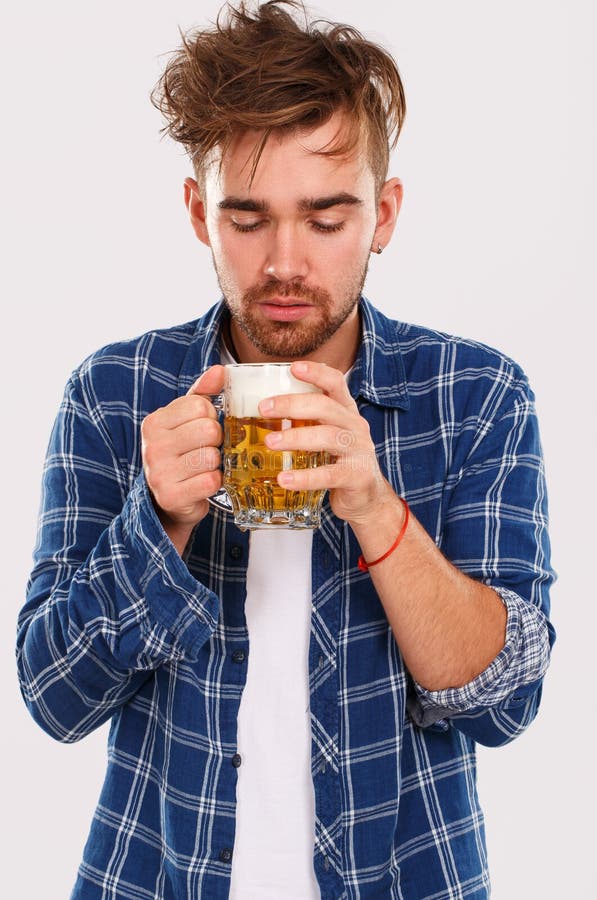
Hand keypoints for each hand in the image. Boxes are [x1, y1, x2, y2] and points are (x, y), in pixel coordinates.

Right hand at [141, 365, 224, 550]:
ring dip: (216, 464)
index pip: (200, 406)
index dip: (210, 417)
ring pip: (212, 456)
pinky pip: (211, 481)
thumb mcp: (186, 420)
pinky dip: (214, 483)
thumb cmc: (180, 454)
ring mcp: (160, 473)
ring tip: (203, 468)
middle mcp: (152, 446)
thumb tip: (221, 370)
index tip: (202, 429)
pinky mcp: (172, 496)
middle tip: (206, 450)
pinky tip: (203, 484)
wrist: (168, 500)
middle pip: (209, 430)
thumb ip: (203, 393)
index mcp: (155, 422)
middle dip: (216, 441)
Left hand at [260, 361, 393, 524]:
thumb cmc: (339, 461)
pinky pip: (329, 474)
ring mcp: (359, 451)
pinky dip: (305, 477)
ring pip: (327, 437)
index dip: (316, 372)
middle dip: (292, 404)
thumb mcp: (327, 435)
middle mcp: (355, 426)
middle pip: (325, 406)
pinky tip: (285, 479)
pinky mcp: (357, 476)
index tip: (292, 367)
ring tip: (270, 442)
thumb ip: (305, 421)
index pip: (335, 383)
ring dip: (296, 437)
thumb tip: (261, 410)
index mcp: (345, 412)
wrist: (367, 497)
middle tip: (264, 408)